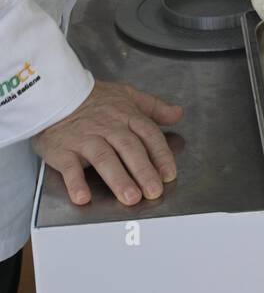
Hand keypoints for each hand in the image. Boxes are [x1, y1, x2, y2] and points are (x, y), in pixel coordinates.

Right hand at [32, 81, 182, 206]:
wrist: (57, 95)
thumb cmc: (94, 99)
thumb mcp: (127, 95)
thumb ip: (154, 107)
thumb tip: (178, 114)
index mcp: (126, 115)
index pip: (148, 135)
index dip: (160, 155)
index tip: (169, 174)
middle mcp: (108, 127)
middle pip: (129, 148)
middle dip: (143, 171)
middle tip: (153, 192)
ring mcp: (85, 138)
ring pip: (105, 158)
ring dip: (118, 179)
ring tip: (130, 197)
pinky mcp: (63, 150)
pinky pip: (70, 167)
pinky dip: (76, 183)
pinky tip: (83, 197)